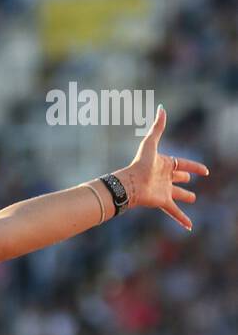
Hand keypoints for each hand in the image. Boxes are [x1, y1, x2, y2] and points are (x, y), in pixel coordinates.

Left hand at [122, 105, 208, 229]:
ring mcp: (164, 191)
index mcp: (165, 164)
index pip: (182, 164)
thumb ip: (157, 127)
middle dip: (184, 179)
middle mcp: (165, 178)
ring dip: (185, 197)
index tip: (203, 170)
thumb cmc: (139, 163)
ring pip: (178, 195)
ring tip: (192, 199)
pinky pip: (174, 212)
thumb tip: (162, 108)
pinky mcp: (162, 202)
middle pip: (178, 178)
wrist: (131, 184)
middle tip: (190, 181)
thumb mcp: (150, 143)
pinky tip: (189, 227)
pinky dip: (182, 219)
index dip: (193, 166)